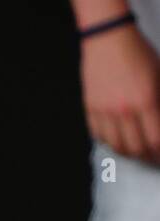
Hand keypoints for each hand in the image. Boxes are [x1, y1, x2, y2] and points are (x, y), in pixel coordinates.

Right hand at [81, 23, 159, 164]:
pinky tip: (116, 138)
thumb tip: (157, 124)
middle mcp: (123, 110)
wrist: (108, 40)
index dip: (159, 151)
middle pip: (134, 147)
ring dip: (126, 151)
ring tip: (133, 151)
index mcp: (145, 101)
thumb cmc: (137, 53)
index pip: (155, 138)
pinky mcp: (90, 109)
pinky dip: (109, 140)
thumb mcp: (159, 77)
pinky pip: (99, 135)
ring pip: (115, 145)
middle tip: (149, 157)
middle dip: (144, 156)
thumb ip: (158, 103)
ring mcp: (104, 111)